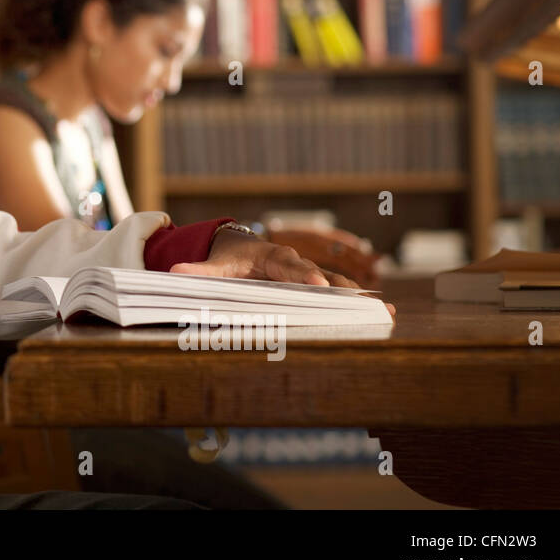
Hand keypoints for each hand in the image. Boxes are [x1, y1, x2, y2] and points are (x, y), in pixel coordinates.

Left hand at [170, 227, 395, 317]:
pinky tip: (383, 314)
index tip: (315, 283)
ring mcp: (308, 272)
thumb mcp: (215, 265)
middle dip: (341, 288)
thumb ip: (199, 271)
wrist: (238, 245)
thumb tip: (175, 272)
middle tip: (362, 301)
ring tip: (384, 310)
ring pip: (335, 283)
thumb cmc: (228, 259)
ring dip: (358, 296)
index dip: (303, 274)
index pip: (289, 266)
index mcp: (272, 256)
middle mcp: (295, 262)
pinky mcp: (314, 283)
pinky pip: (337, 291)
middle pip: (320, 275)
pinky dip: (358, 300)